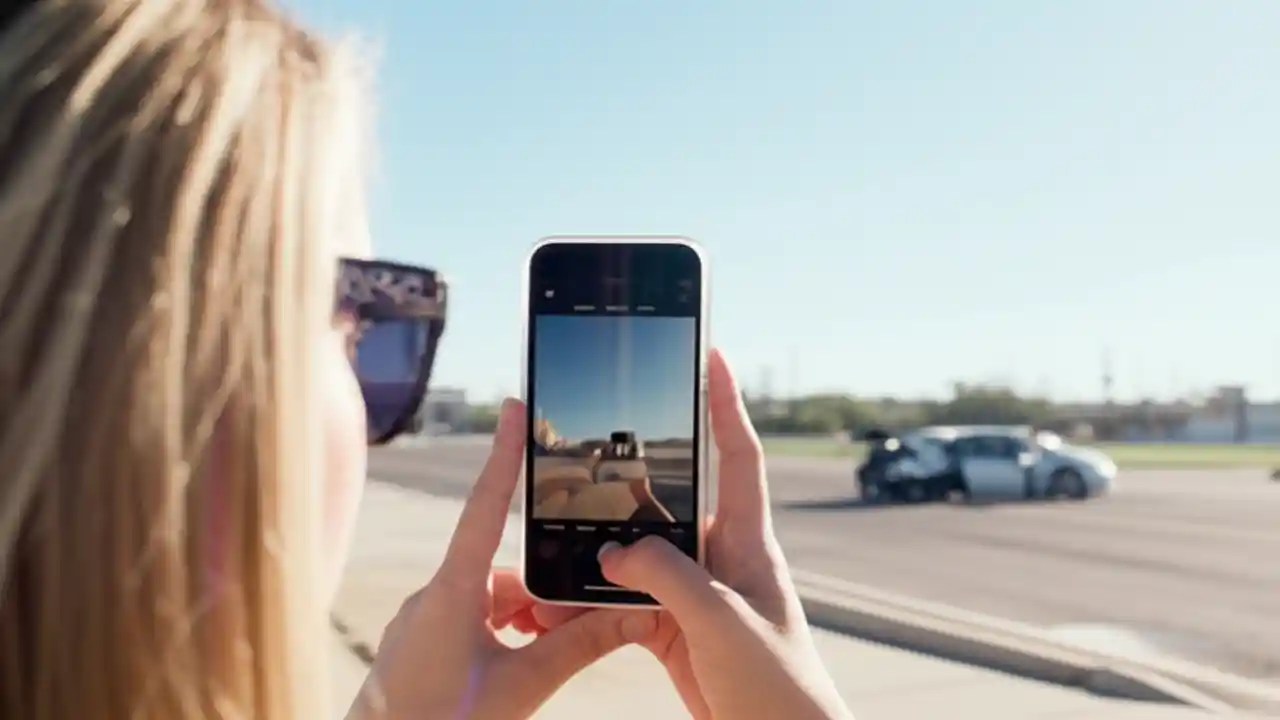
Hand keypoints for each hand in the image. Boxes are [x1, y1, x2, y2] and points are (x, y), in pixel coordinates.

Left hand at [349, 400, 656, 719]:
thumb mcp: (521, 688)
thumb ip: (579, 647)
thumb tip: (636, 615)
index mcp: (452, 591)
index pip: (486, 507)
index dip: (504, 455)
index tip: (516, 409)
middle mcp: (434, 596)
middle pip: (506, 571)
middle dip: (545, 595)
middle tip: (575, 627)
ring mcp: (424, 622)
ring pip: (492, 601)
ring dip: (527, 623)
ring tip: (546, 661)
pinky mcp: (421, 645)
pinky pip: (472, 623)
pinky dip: (504, 637)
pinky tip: (521, 667)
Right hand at [538, 350, 851, 719]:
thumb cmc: (780, 685)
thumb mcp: (722, 621)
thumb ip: (668, 577)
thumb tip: (613, 552)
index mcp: (748, 544)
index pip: (738, 455)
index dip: (726, 402)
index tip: (711, 353)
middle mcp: (722, 560)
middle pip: (672, 500)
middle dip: (632, 479)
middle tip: (593, 448)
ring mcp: (698, 595)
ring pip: (641, 554)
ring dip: (603, 548)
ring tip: (562, 531)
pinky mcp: (677, 630)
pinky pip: (628, 599)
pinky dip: (597, 597)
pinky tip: (567, 597)